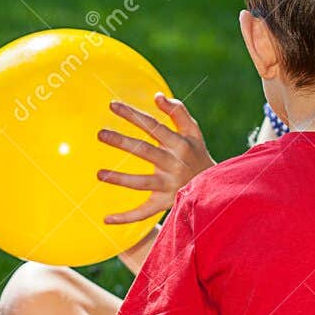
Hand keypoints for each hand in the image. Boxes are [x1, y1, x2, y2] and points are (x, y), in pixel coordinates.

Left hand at [97, 93, 213, 224]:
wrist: (216, 187)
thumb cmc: (197, 154)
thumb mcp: (193, 132)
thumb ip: (178, 112)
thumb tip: (158, 96)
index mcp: (179, 144)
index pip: (153, 126)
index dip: (133, 115)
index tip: (112, 105)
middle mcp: (174, 163)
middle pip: (145, 151)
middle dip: (122, 142)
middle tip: (100, 134)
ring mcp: (169, 185)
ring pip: (142, 183)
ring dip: (120, 179)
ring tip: (99, 174)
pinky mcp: (166, 203)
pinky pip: (144, 212)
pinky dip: (126, 217)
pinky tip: (107, 219)